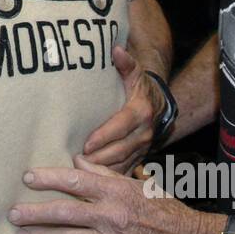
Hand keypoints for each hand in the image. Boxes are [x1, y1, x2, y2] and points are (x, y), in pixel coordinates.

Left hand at [9, 154, 211, 233]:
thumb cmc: (163, 208)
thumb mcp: (136, 183)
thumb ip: (105, 173)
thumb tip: (76, 160)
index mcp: (116, 192)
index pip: (75, 182)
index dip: (49, 179)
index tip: (28, 178)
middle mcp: (112, 216)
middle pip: (64, 212)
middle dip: (35, 213)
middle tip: (12, 213)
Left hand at [81, 44, 162, 172]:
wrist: (159, 105)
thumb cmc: (139, 88)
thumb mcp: (135, 73)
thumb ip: (125, 63)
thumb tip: (116, 49)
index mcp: (140, 112)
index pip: (120, 126)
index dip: (103, 136)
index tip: (86, 144)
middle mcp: (144, 133)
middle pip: (119, 149)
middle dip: (98, 158)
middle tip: (75, 162)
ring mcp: (142, 148)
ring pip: (121, 163)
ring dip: (100, 170)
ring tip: (78, 173)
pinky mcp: (138, 158)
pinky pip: (123, 171)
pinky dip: (107, 178)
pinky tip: (89, 183)